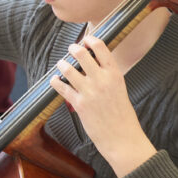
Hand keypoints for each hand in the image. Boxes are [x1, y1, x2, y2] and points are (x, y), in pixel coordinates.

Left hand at [50, 37, 155, 176]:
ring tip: (62, 64)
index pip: (101, 48)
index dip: (90, 40)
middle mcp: (102, 80)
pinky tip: (55, 80)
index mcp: (115, 74)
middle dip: (73, 49)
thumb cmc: (122, 115)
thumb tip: (94, 63)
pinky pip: (61, 87)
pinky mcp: (79, 104)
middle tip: (71, 50)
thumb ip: (108, 76)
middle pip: (81, 54)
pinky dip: (56, 81)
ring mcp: (89, 91)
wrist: (123, 138)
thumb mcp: (120, 89)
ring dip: (62, 64)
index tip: (85, 40)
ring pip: (68, 69)